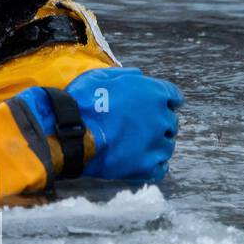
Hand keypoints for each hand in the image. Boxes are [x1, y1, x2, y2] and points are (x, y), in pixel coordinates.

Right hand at [15, 67, 183, 182]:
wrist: (69, 131)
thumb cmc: (83, 101)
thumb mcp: (102, 75)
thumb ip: (126, 76)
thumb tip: (139, 76)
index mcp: (154, 93)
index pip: (174, 96)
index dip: (163, 100)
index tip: (156, 104)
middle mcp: (161, 118)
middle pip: (170, 122)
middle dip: (157, 123)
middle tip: (137, 125)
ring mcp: (156, 144)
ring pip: (167, 145)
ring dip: (155, 144)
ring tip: (134, 145)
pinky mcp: (146, 166)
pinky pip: (160, 168)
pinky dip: (152, 165)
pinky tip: (140, 162)